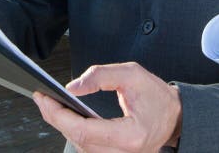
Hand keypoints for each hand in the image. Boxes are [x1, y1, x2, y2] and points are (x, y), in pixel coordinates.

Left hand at [33, 62, 181, 152]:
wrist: (175, 115)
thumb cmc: (157, 96)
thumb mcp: (132, 74)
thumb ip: (101, 76)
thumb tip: (72, 87)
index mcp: (130, 136)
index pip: (85, 131)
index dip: (59, 115)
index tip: (44, 98)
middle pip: (78, 141)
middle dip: (56, 118)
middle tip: (42, 98)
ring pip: (81, 147)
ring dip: (63, 126)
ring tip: (51, 105)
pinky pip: (88, 148)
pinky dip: (74, 132)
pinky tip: (66, 117)